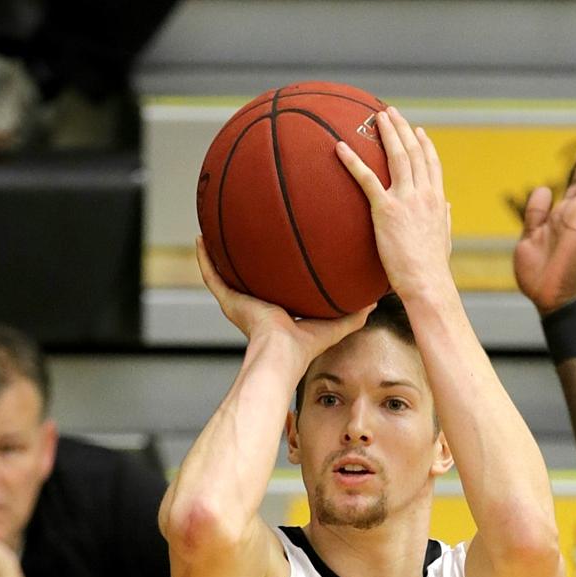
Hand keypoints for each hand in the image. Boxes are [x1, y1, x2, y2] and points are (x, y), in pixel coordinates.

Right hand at [195, 236, 373, 359]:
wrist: (281, 353)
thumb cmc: (306, 345)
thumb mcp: (335, 324)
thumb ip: (354, 313)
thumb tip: (375, 300)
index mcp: (278, 309)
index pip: (277, 283)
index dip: (279, 266)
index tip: (282, 245)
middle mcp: (257, 302)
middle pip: (249, 272)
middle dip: (249, 252)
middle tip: (249, 225)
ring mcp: (239, 301)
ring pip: (225, 270)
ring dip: (220, 249)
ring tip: (215, 223)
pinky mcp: (228, 301)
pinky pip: (211, 275)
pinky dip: (204, 258)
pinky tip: (199, 238)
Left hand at [336, 108, 452, 300]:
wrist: (427, 283)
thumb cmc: (433, 268)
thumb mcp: (445, 239)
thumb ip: (444, 218)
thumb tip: (447, 205)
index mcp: (437, 201)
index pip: (432, 164)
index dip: (424, 144)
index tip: (418, 130)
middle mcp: (424, 194)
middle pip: (413, 152)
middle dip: (402, 129)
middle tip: (390, 113)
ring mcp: (406, 200)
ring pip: (396, 156)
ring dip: (386, 133)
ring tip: (376, 117)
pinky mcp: (386, 210)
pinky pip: (366, 179)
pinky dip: (352, 160)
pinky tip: (340, 147)